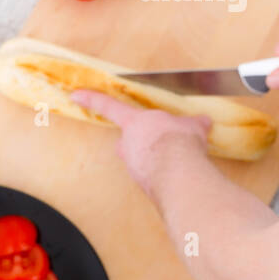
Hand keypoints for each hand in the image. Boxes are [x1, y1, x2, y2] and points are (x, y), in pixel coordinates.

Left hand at [71, 90, 212, 194]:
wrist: (179, 172)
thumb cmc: (178, 141)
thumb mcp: (192, 125)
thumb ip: (193, 123)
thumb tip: (203, 122)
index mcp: (135, 122)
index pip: (109, 106)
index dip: (91, 99)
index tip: (75, 95)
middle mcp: (128, 144)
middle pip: (128, 140)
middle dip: (142, 140)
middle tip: (162, 141)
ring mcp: (133, 166)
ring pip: (140, 159)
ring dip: (155, 159)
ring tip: (177, 160)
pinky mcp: (143, 184)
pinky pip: (150, 175)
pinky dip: (161, 174)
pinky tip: (178, 174)